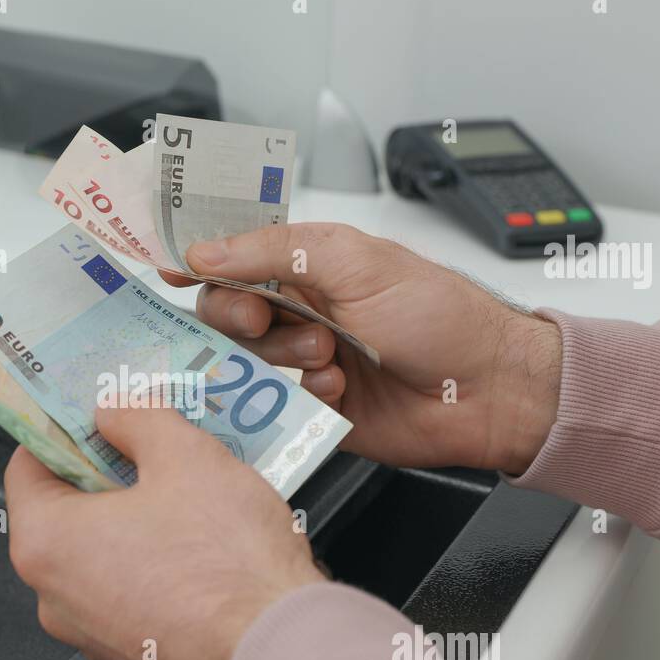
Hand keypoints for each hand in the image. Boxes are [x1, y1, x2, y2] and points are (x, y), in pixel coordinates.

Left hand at [4, 404, 324, 659]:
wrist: (276, 650)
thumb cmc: (227, 564)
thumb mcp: (185, 455)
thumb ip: (137, 420)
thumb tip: (115, 413)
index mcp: (46, 542)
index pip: (27, 465)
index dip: (64, 429)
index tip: (93, 413)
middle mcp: (55, 596)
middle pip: (64, 511)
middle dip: (107, 473)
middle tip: (151, 446)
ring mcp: (92, 632)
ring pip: (101, 554)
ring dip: (135, 519)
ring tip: (187, 493)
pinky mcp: (132, 654)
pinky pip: (129, 592)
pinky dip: (153, 563)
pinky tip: (199, 543)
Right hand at [162, 224, 562, 473]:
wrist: (486, 391)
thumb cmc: (438, 315)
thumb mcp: (355, 261)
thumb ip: (273, 249)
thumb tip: (204, 251)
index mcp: (307, 264)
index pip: (232, 257)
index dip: (200, 262)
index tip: (172, 270)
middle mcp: (299, 311)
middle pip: (224, 313)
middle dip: (242, 318)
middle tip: (270, 319)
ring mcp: (302, 362)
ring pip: (245, 360)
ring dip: (282, 357)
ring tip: (330, 358)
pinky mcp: (310, 410)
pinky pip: (270, 405)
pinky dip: (299, 396)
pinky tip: (335, 391)